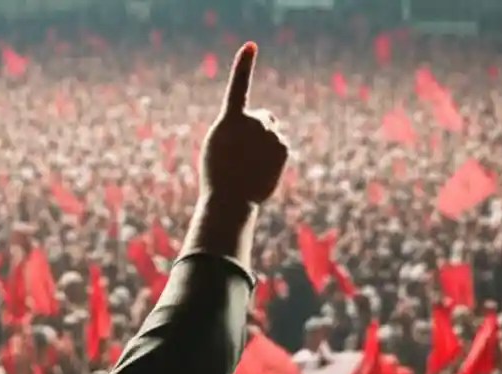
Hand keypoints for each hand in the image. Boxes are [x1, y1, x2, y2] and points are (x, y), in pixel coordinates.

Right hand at [200, 43, 288, 205]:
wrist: (231, 199)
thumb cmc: (218, 175)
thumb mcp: (220, 145)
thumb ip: (237, 130)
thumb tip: (264, 131)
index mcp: (231, 118)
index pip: (238, 85)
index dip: (244, 65)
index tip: (250, 46)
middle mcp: (254, 120)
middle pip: (263, 117)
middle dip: (259, 128)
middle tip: (246, 152)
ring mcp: (270, 133)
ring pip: (272, 133)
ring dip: (264, 144)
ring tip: (250, 166)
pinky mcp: (283, 147)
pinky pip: (279, 147)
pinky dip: (273, 157)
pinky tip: (261, 171)